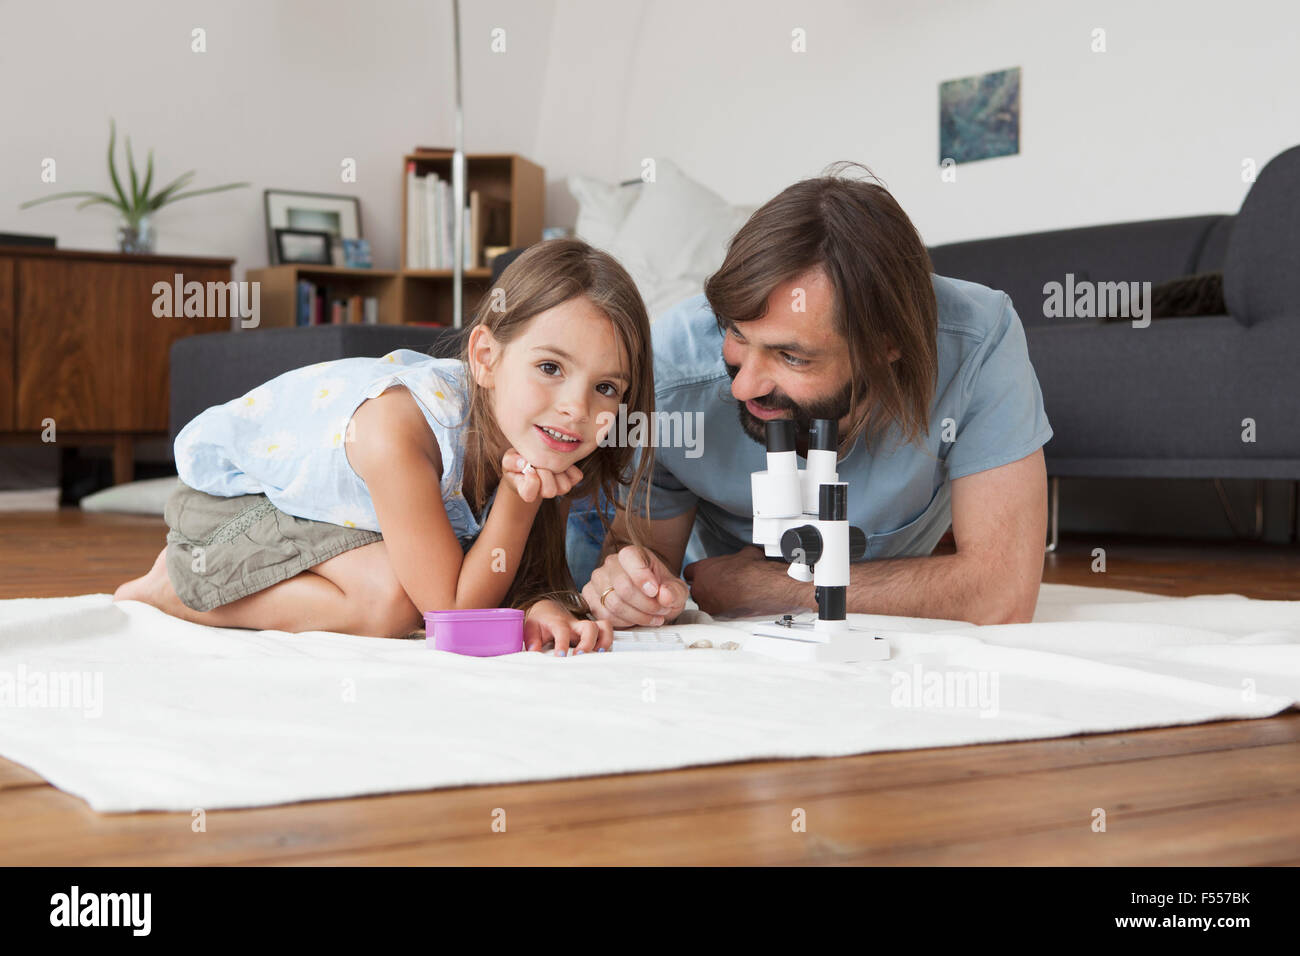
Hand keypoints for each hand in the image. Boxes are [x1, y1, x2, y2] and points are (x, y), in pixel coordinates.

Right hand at [501, 448, 581, 503]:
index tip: (529, 468)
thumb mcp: (509, 460)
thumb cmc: (519, 462)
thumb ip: (511, 462)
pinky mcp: (572, 480)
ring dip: (558, 470)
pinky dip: (571, 467)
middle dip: (545, 473)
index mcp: (526, 490)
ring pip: (564, 486)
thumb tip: (523, 463)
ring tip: (549, 460)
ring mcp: (559, 488)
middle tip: (540, 462)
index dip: (530, 481)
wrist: (534, 462)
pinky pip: (576, 476)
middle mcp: (543, 492)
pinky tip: (560, 460)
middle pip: (549, 491)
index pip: (528, 495)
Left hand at [523, 599, 612, 655]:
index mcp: (558, 622)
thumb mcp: (531, 627)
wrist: (548, 608)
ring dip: (605, 641)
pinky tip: (602, 654)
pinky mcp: (592, 631)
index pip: (562, 630)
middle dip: (588, 642)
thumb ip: (532, 639)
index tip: (560, 656)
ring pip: (604, 627)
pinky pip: (606, 633)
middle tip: (581, 655)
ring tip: (599, 654)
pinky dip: (608, 643)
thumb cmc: (541, 620)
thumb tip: (534, 650)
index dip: (562, 643)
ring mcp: (585, 627)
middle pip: (590, 626)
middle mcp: (575, 624)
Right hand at [582, 545, 688, 627]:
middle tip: (660, 611)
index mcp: (631, 554)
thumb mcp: (676, 590)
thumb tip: (664, 595)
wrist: (649, 598)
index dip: (643, 578)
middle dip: (646, 605)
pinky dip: (624, 622)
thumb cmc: (660, 590)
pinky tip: (635, 620)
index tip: (655, 592)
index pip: (630, 559)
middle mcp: (611, 564)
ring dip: (637, 616)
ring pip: (614, 604)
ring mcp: (598, 580)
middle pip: (624, 588)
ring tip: (652, 617)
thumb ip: (674, 591)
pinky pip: (605, 615)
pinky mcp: (590, 597)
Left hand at [683, 545, 807, 616]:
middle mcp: (700, 587)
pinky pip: (716, 614)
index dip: (700, 573)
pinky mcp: (717, 617)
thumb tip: (744, 556)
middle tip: (723, 585)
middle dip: (707, 587)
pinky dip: (724, 611)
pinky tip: (736, 606)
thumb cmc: (754, 571)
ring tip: (732, 597)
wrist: (763, 588)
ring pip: (706, 602)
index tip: (707, 574)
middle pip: (697, 588)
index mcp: (703, 569)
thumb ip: (735, 557)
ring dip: (715, 600)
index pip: (690, 572)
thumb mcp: (744, 554)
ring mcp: (707, 604)